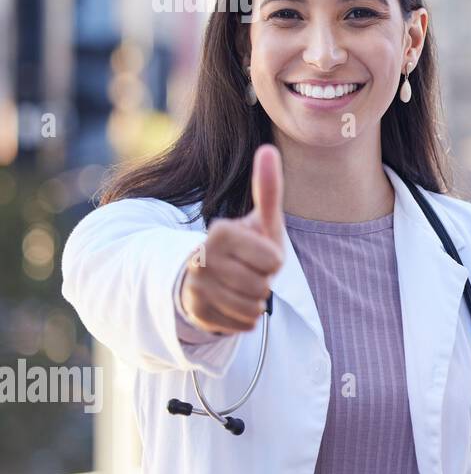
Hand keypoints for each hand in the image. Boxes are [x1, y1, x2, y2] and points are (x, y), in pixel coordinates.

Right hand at [178, 143, 284, 334]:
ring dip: (255, 300)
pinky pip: (243, 325)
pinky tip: (232, 303)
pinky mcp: (196, 315)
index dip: (273, 259)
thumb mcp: (261, 219)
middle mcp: (201, 259)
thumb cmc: (246, 245)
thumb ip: (268, 187)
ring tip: (241, 286)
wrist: (211, 276)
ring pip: (252, 307)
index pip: (273, 260)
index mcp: (220, 232)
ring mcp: (194, 289)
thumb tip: (268, 148)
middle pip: (262, 285)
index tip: (257, 252)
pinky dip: (245, 318)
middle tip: (249, 271)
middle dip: (264, 281)